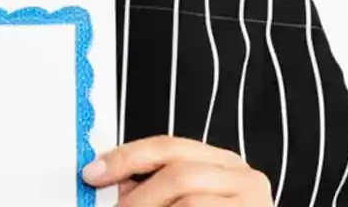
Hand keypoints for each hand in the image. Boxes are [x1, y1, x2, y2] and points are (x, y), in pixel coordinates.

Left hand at [82, 135, 272, 206]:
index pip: (169, 146)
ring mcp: (253, 206)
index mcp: (225, 164)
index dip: (125, 157)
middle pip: (179, 174)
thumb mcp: (187, 200)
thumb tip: (106, 180)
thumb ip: (155, 189)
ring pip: (189, 202)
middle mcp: (245, 179)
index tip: (93, 173)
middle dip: (138, 198)